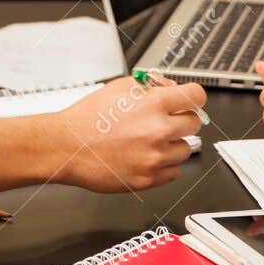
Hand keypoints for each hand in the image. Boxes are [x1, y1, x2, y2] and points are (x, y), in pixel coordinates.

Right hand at [54, 75, 204, 191]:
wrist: (67, 147)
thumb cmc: (87, 119)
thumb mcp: (119, 87)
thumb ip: (150, 85)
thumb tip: (171, 89)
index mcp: (154, 104)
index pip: (196, 96)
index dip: (192, 98)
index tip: (189, 102)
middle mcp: (158, 130)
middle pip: (194, 124)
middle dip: (181, 120)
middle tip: (164, 121)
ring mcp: (155, 157)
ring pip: (185, 149)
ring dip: (172, 144)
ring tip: (149, 141)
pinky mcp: (149, 178)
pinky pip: (173, 172)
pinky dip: (163, 165)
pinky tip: (145, 156)